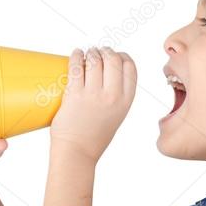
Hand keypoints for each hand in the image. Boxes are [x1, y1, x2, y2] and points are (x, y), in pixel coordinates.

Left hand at [49, 46, 135, 161]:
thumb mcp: (115, 117)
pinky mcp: (75, 94)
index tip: (115, 55)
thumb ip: (116, 99)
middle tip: (98, 52)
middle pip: (113, 59)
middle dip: (106, 51)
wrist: (77, 153)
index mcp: (126, 101)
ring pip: (95, 60)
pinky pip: (77, 67)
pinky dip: (77, 56)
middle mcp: (113, 96)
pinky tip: (76, 54)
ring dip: (91, 52)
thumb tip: (104, 78)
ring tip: (86, 53)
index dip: (122, 57)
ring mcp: (94, 94)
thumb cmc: (93, 138)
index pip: (130, 68)